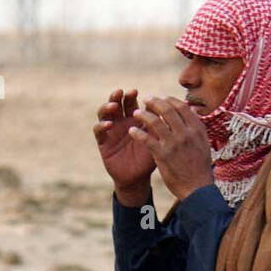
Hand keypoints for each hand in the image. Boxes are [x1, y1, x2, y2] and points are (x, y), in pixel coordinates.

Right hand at [94, 88, 155, 204]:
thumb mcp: (155, 139)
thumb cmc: (149, 158)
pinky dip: (101, 125)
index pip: (130, 101)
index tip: (135, 92)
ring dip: (107, 107)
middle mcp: (120, 122)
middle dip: (117, 96)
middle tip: (121, 93)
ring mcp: (110, 131)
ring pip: (104, 113)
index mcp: (133, 118)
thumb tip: (172, 107)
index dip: (130, 95)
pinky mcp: (103, 142)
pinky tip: (109, 124)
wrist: (138, 178)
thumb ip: (159, 124)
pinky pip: (98, 131)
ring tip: (114, 106)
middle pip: (115, 103)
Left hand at [129, 97, 214, 202]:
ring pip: (155, 121)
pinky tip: (132, 131)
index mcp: (196, 129)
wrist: (197, 189)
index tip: (162, 99)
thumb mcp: (203, 144)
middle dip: (154, 102)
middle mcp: (185, 133)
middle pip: (167, 110)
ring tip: (135, 113)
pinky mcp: (163, 155)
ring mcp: (174, 144)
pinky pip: (147, 139)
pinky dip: (138, 133)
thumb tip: (191, 110)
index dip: (169, 100)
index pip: (181, 107)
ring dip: (143, 115)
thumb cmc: (200, 167)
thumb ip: (196, 126)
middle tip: (145, 99)